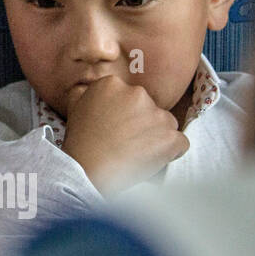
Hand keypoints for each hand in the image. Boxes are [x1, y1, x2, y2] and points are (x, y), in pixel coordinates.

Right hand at [61, 75, 189, 192]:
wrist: (86, 171)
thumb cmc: (80, 143)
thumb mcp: (74, 108)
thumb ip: (88, 94)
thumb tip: (93, 91)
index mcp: (113, 84)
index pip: (130, 95)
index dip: (125, 114)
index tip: (117, 128)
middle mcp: (137, 94)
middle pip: (150, 108)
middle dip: (142, 124)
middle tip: (126, 142)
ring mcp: (156, 115)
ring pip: (166, 124)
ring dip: (157, 137)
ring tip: (137, 153)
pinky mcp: (170, 137)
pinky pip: (180, 143)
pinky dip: (171, 153)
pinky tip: (151, 160)